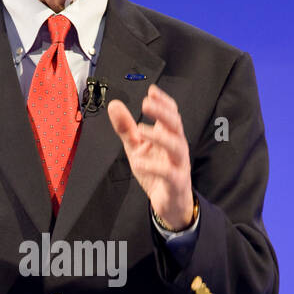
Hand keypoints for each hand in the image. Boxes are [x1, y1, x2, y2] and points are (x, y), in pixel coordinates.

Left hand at [107, 85, 194, 229]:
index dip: (163, 101)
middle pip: (175, 124)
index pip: (171, 113)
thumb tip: (114, 105)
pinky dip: (153, 166)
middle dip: (162, 112)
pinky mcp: (176, 181)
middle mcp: (176, 146)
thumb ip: (126, 127)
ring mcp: (179, 164)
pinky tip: (139, 162)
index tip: (151, 91)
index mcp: (168, 136)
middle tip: (146, 104)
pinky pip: (168, 173)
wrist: (169, 202)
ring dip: (159, 136)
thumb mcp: (136, 147)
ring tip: (141, 129)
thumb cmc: (155, 172)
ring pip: (176, 146)